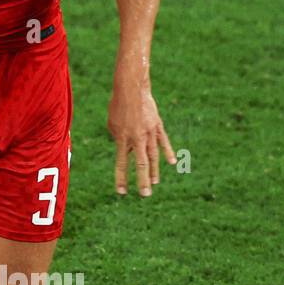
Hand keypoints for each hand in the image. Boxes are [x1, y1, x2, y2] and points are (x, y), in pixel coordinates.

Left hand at [108, 82, 174, 196]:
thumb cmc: (118, 106)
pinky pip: (163, 142)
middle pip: (140, 163)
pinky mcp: (157, 126)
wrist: (131, 89)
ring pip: (153, 155)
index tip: (122, 192)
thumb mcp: (112, 124)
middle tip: (145, 195)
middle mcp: (137, 138)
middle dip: (143, 180)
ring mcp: (149, 132)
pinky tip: (171, 163)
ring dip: (154, 170)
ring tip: (154, 183)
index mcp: (122, 138)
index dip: (121, 178)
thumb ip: (118, 139)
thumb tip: (126, 151)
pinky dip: (167, 152)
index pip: (121, 163)